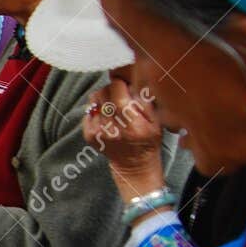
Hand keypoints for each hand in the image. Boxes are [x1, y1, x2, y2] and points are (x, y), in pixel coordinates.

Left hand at [85, 78, 164, 196]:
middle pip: (103, 92)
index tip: (125, 84)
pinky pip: (88, 111)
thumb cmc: (148, 139)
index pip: (116, 91)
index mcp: (132, 124)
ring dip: (104, 97)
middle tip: (121, 95)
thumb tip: (130, 82)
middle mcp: (112, 129)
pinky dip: (97, 109)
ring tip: (114, 105)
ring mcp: (98, 133)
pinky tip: (108, 117)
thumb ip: (144, 100)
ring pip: (94, 99)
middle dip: (112, 89)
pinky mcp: (89, 135)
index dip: (120, 83)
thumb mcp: (156, 120)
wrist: (134, 164)